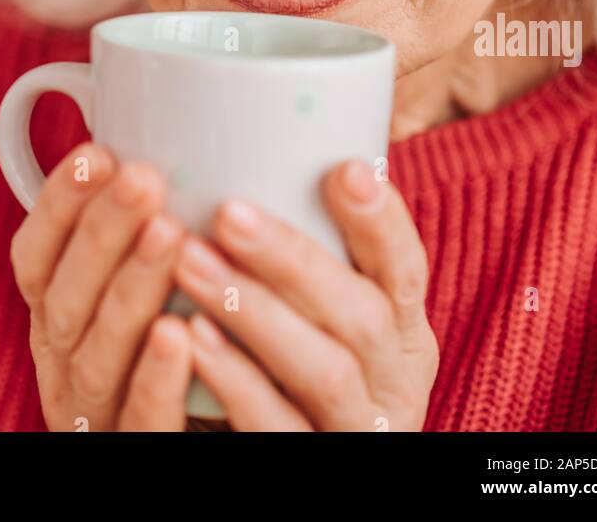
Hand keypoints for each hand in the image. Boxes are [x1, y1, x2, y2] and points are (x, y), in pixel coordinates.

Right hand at [10, 142, 192, 430]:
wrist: (177, 434)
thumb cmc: (162, 354)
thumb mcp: (136, 289)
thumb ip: (139, 229)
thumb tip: (168, 132)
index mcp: (56, 316)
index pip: (36, 257)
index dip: (58, 206)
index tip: (95, 152)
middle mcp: (63, 362)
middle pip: (66, 299)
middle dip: (101, 232)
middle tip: (144, 177)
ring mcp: (94, 411)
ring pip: (99, 354)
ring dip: (130, 289)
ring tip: (170, 234)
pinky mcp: (134, 449)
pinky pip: (141, 421)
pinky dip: (156, 378)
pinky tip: (180, 333)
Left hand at [173, 159, 438, 430]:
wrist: (299, 449)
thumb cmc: (298, 366)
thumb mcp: (324, 313)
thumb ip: (307, 249)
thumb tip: (257, 132)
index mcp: (402, 328)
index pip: (405, 268)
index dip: (381, 220)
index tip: (344, 169)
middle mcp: (395, 379)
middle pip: (360, 315)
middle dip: (294, 258)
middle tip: (229, 210)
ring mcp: (360, 428)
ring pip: (324, 371)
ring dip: (254, 311)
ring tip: (190, 260)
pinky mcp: (314, 465)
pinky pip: (277, 429)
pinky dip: (236, 382)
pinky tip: (193, 338)